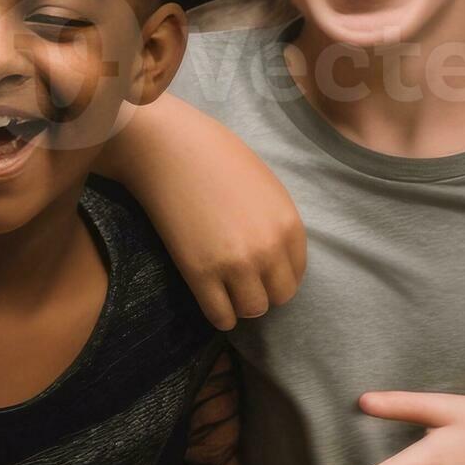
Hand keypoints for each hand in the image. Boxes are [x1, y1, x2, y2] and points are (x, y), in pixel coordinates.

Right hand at [135, 102, 307, 328]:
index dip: (278, 275)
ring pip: (253, 310)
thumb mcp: (264, 187)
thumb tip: (274, 257)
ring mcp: (235, 264)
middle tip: (242, 282)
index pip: (297, 273)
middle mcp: (268, 249)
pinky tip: (211, 300)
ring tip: (226, 291)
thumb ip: (275, 222)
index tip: (260, 272)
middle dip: (263, 291)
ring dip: (242, 305)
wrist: (168, 148)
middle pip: (279, 296)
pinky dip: (219, 315)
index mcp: (289, 224)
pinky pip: (220, 316)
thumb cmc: (214, 156)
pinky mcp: (200, 273)